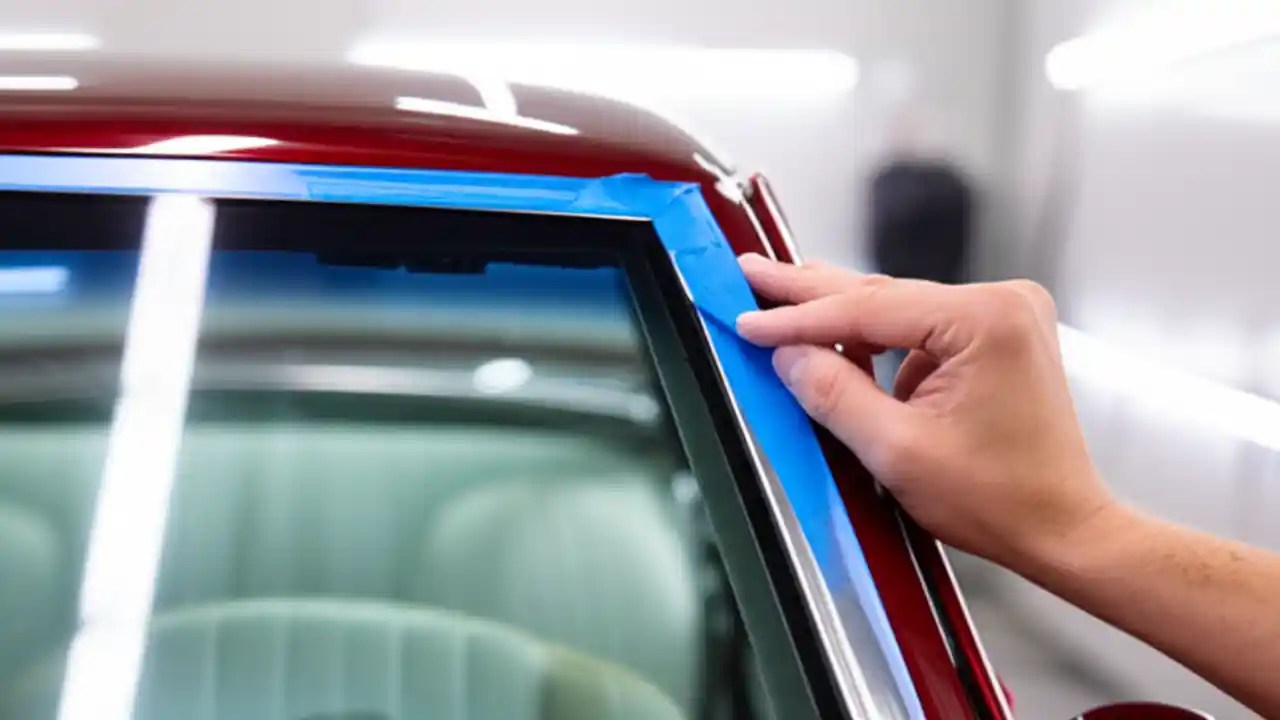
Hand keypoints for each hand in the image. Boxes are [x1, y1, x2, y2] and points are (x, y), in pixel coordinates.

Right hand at [735, 254, 1115, 568]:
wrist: (1063, 528)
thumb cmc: (1001, 500)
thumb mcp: (897, 451)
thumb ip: (834, 394)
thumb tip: (787, 355)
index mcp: (983, 320)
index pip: (867, 309)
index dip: (798, 318)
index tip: (747, 318)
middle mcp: (1000, 302)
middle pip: (881, 294)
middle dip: (810, 293)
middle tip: (751, 276)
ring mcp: (1001, 316)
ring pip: (896, 309)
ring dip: (839, 317)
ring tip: (777, 302)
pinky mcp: (994, 336)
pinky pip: (917, 328)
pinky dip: (874, 340)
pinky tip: (832, 342)